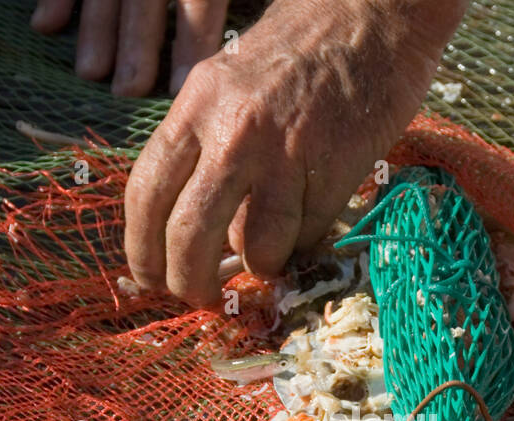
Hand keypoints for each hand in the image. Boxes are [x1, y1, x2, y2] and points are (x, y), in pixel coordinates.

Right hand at [31, 0, 229, 97]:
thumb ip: (210, 12)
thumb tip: (236, 62)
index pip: (199, 2)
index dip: (190, 43)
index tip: (180, 90)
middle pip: (145, 1)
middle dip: (136, 46)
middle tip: (128, 92)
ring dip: (96, 31)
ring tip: (90, 74)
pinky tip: (45, 27)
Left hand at [124, 0, 466, 304]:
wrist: (372, 15)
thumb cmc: (302, 51)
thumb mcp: (232, 85)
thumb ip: (208, 149)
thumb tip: (196, 230)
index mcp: (196, 105)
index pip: (146, 193)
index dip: (141, 249)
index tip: (147, 278)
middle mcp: (232, 131)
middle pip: (189, 235)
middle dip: (189, 283)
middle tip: (200, 299)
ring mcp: (284, 154)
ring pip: (256, 248)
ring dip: (263, 264)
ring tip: (273, 253)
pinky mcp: (332, 172)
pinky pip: (307, 235)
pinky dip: (306, 241)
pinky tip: (313, 215)